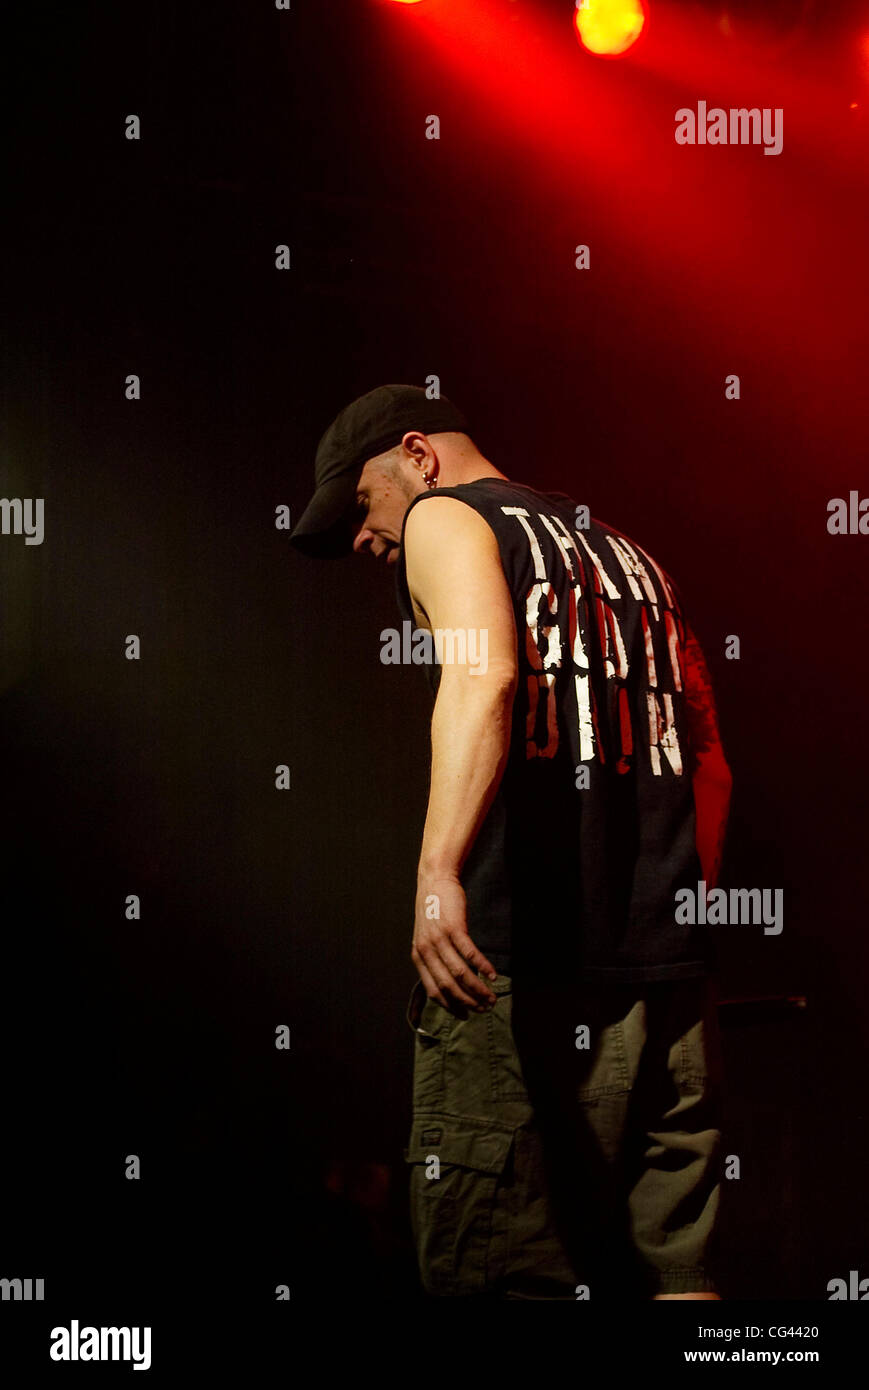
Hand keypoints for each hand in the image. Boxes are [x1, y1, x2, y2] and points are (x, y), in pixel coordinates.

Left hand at [411, 870, 497, 1014]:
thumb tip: (449, 982)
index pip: (434, 991)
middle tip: (484, 1009)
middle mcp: (426, 951)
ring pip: (460, 973)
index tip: (466, 1014)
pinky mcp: (454, 927)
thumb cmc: (433, 910)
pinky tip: (492, 975)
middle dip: (468, 1002)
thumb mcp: (426, 937)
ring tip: (491, 997)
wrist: (434, 881)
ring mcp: (439, 939)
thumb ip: (434, 959)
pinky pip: (470, 953)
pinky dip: (483, 966)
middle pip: (449, 986)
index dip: (451, 1006)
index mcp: (419, 957)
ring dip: (478, 989)